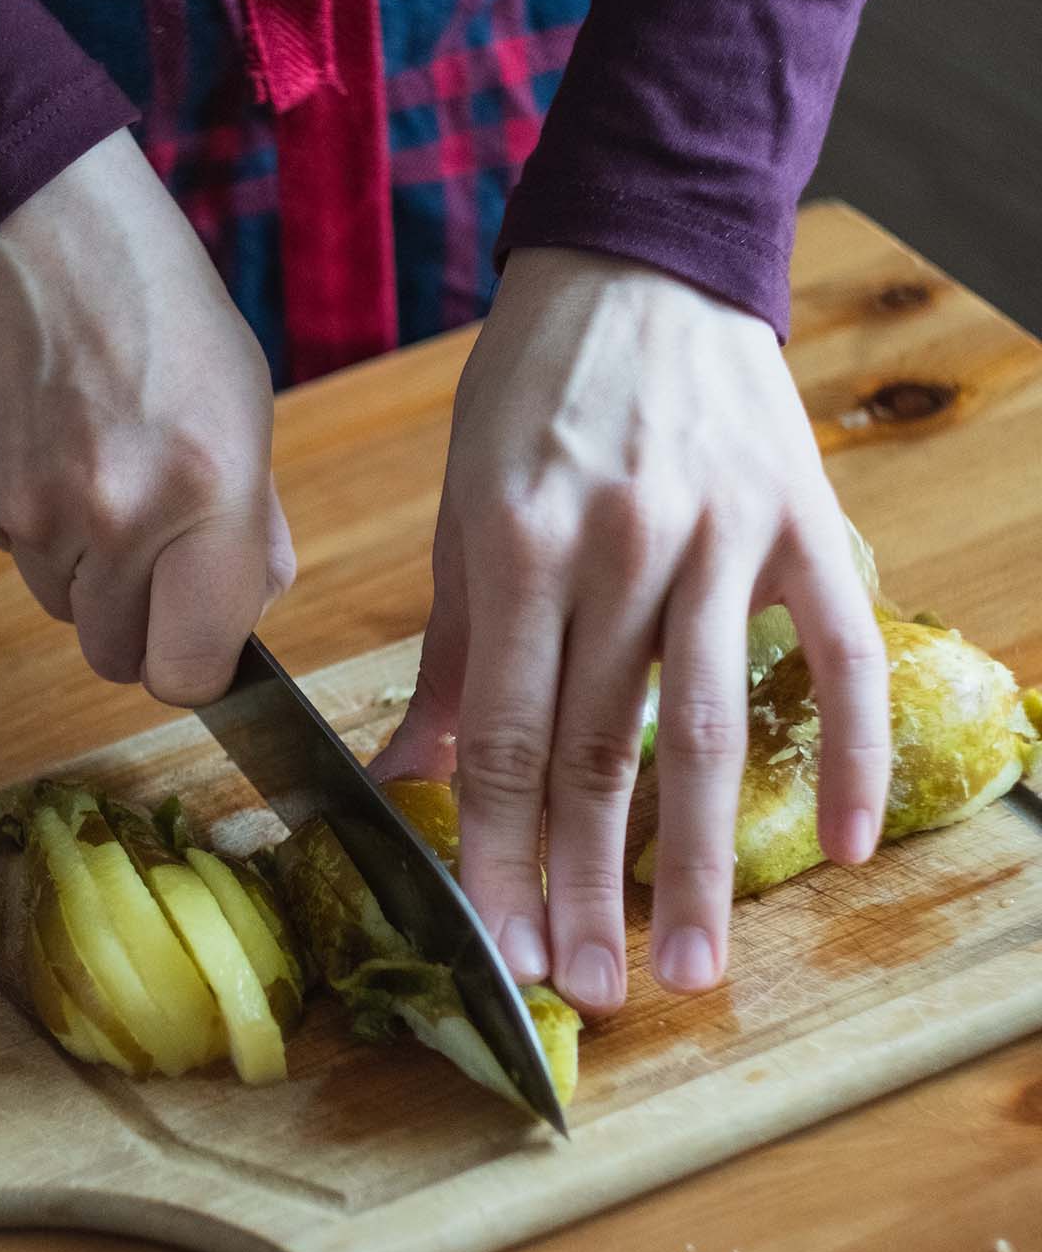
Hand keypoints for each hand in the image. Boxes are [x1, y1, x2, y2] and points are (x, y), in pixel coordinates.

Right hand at [0, 129, 293, 703]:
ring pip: (61, 607)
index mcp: (206, 491)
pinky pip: (12, 553)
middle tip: (151, 546)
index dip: (197, 665)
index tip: (199, 637)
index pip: (189, 668)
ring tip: (96, 464)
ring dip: (84, 568)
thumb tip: (250, 607)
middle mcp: (115, 515)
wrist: (25, 223)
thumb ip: (250, 522)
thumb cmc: (153, 301)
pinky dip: (32, 520)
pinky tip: (46, 440)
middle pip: (116, 657)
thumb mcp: (243, 401)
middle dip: (139, 622)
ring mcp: (29, 511)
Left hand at [376, 247, 888, 1011]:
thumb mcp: (462, 510)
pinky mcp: (804, 519)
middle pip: (605, 750)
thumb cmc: (531, 391)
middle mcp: (619, 547)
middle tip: (592, 993)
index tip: (504, 948)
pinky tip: (845, 845)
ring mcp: (722, 535)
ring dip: (703, 859)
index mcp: (517, 546)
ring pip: (711, 725)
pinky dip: (848, 749)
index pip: (511, 736)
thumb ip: (453, 659)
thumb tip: (404, 781)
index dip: (505, 854)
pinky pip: (841, 652)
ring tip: (698, 964)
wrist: (639, 257)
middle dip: (592, 886)